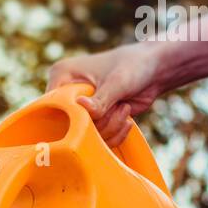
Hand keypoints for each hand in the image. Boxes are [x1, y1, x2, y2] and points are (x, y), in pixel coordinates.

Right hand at [47, 44, 168, 145]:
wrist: (154, 71)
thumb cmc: (134, 65)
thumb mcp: (117, 82)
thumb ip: (101, 100)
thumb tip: (82, 107)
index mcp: (62, 75)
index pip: (52, 104)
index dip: (71, 116)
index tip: (95, 116)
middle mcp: (66, 94)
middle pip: (69, 125)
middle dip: (98, 123)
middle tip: (118, 107)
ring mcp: (79, 110)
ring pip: (85, 136)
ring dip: (110, 127)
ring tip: (124, 107)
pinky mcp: (92, 123)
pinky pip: (96, 141)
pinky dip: (115, 134)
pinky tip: (126, 118)